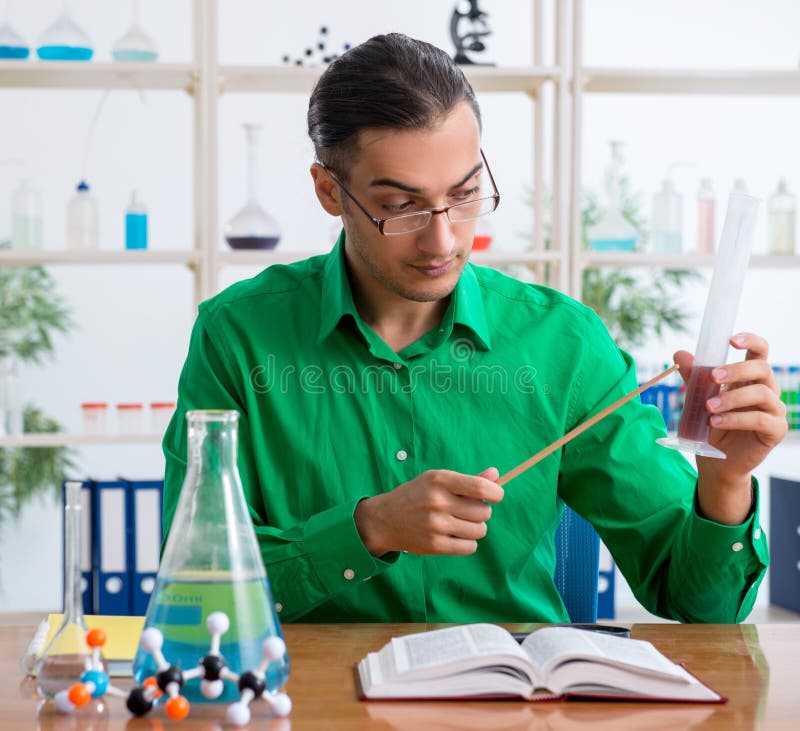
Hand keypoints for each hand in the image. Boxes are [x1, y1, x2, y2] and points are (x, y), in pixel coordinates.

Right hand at [354, 467, 502, 556]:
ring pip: (480, 530)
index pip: (480, 487)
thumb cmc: (416, 496)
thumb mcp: (437, 480)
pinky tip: (456, 535)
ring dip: (476, 528)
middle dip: (481, 511)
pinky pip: (470, 547)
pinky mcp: (435, 545)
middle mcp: (438, 502)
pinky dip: (468, 542)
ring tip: (461, 523)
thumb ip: (468, 480)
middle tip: (467, 510)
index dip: (496, 493)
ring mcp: (436, 525)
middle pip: (484, 511)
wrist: (384, 519)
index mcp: (440, 480)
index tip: (496, 495)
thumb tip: (496, 475)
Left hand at [674, 332, 787, 523]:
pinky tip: (716, 422)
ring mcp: (774, 410)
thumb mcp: (699, 397)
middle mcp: (767, 389)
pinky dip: (735, 419)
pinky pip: (760, 419)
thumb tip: (679, 352)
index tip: (732, 340)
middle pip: (762, 368)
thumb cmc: (711, 423)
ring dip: (731, 398)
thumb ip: (694, 376)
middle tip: (712, 377)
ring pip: (761, 393)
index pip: (760, 351)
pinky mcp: (775, 430)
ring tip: (709, 408)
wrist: (716, 459)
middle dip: (735, 370)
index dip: (751, 340)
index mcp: (750, 377)